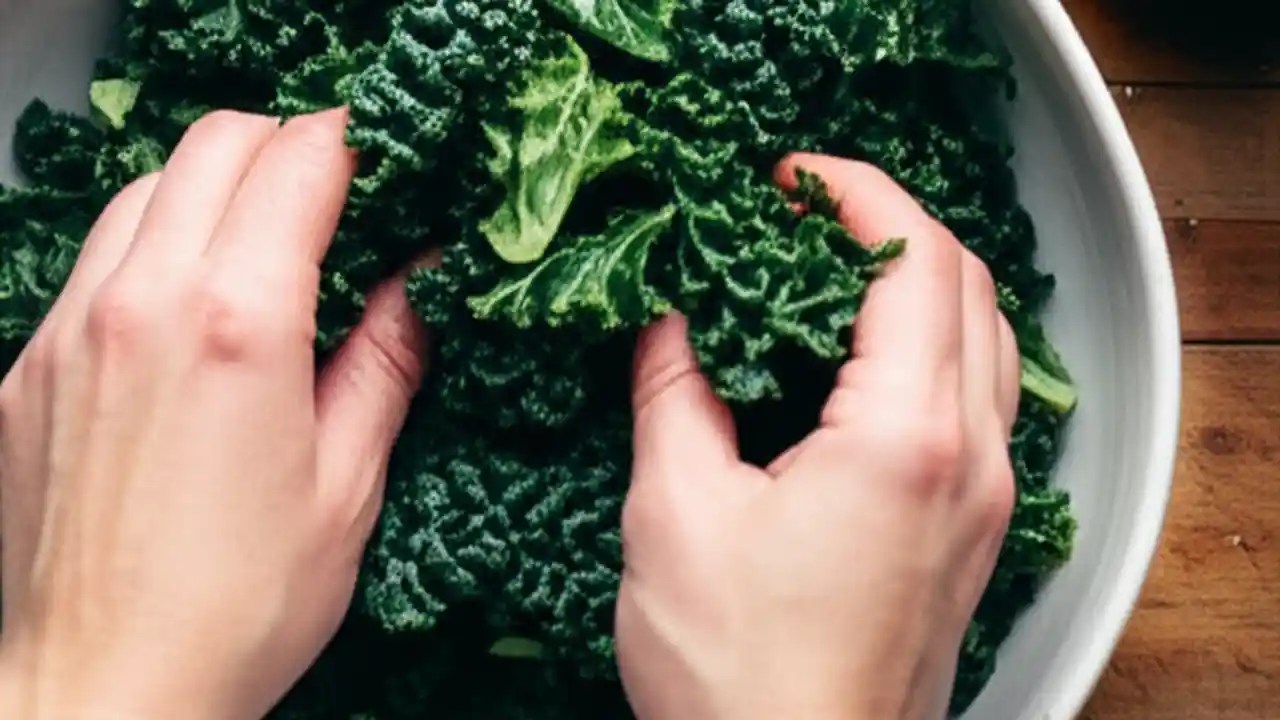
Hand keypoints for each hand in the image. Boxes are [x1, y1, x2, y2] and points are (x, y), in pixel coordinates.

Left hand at [0, 108, 427, 718]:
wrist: (99, 692)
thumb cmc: (236, 607)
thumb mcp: (347, 483)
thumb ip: (386, 360)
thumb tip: (420, 281)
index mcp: (237, 324)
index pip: (300, 160)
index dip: (354, 143)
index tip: (383, 163)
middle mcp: (140, 303)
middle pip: (215, 142)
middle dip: (284, 145)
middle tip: (331, 194)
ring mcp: (68, 330)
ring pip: (143, 187)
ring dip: (211, 191)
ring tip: (259, 252)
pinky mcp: (27, 368)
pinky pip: (92, 261)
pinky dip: (149, 250)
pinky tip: (185, 319)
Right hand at [615, 155, 1019, 719]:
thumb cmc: (740, 679)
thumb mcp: (674, 512)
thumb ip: (673, 390)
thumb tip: (671, 318)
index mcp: (905, 438)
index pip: (916, 258)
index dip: (854, 194)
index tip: (790, 179)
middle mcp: (970, 461)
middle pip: (966, 285)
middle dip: (886, 226)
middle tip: (801, 217)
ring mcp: (983, 503)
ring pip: (984, 342)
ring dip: (917, 286)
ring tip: (828, 278)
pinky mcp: (969, 537)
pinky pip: (977, 404)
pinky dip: (929, 350)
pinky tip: (858, 370)